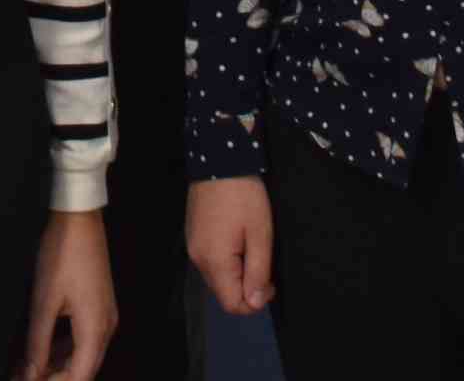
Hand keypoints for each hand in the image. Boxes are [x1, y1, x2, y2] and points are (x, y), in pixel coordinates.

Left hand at [17, 208, 113, 380]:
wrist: (80, 219)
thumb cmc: (63, 254)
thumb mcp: (44, 301)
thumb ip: (38, 342)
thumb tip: (32, 372)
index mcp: (95, 329)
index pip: (80, 376)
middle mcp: (105, 326)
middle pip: (83, 369)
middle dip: (54, 377)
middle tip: (24, 376)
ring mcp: (104, 315)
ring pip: (83, 354)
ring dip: (57, 364)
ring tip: (27, 367)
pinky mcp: (98, 305)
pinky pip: (83, 338)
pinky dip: (63, 348)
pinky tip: (43, 350)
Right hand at [186, 176, 275, 317]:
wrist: (218, 159)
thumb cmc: (244, 196)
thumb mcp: (260, 233)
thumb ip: (258, 271)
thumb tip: (254, 303)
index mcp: (214, 261)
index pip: (232, 304)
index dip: (255, 302)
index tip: (270, 281)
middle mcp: (198, 259)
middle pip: (223, 293)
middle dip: (246, 288)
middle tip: (264, 264)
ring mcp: (193, 247)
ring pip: (217, 278)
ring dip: (237, 274)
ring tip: (252, 249)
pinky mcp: (193, 236)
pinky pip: (210, 262)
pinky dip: (226, 262)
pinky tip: (238, 241)